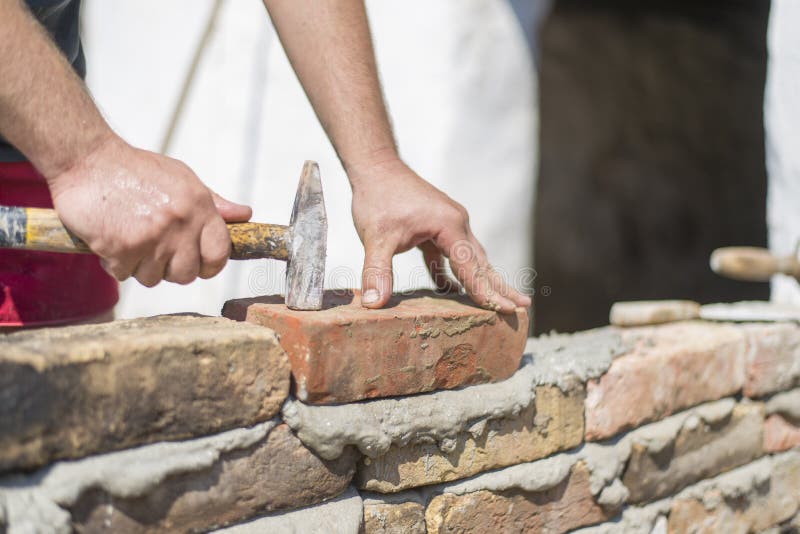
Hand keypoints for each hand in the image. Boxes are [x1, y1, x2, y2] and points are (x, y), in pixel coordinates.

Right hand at [47, 135, 251, 286]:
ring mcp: (152, 237)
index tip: (198, 264)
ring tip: (132, 240)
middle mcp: (180, 223)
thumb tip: (245, 215)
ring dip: (141, 266)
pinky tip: (111, 239)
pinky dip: (115, 264)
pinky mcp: (122, 248)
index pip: (219, 254)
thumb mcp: (181, 178)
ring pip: (154, 278)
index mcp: (199, 206)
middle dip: (171, 269)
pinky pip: (125, 275)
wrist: (87, 160)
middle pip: (187, 274)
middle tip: (156, 251)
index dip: (210, 265)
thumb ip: (213, 202)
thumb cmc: (136, 170)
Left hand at [348, 156, 530, 312]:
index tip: (505, 311)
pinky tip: (452, 292)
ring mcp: (449, 224)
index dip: (487, 293)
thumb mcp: (376, 238)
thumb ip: (377, 271)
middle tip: (523, 309)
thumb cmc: (377, 198)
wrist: (375, 165)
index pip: (472, 268)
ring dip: (483, 281)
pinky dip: (454, 274)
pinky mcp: (436, 227)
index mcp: (450, 226)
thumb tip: (374, 304)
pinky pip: (451, 255)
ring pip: (470, 259)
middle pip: (482, 263)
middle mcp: (457, 223)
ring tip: (500, 302)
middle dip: (501, 287)